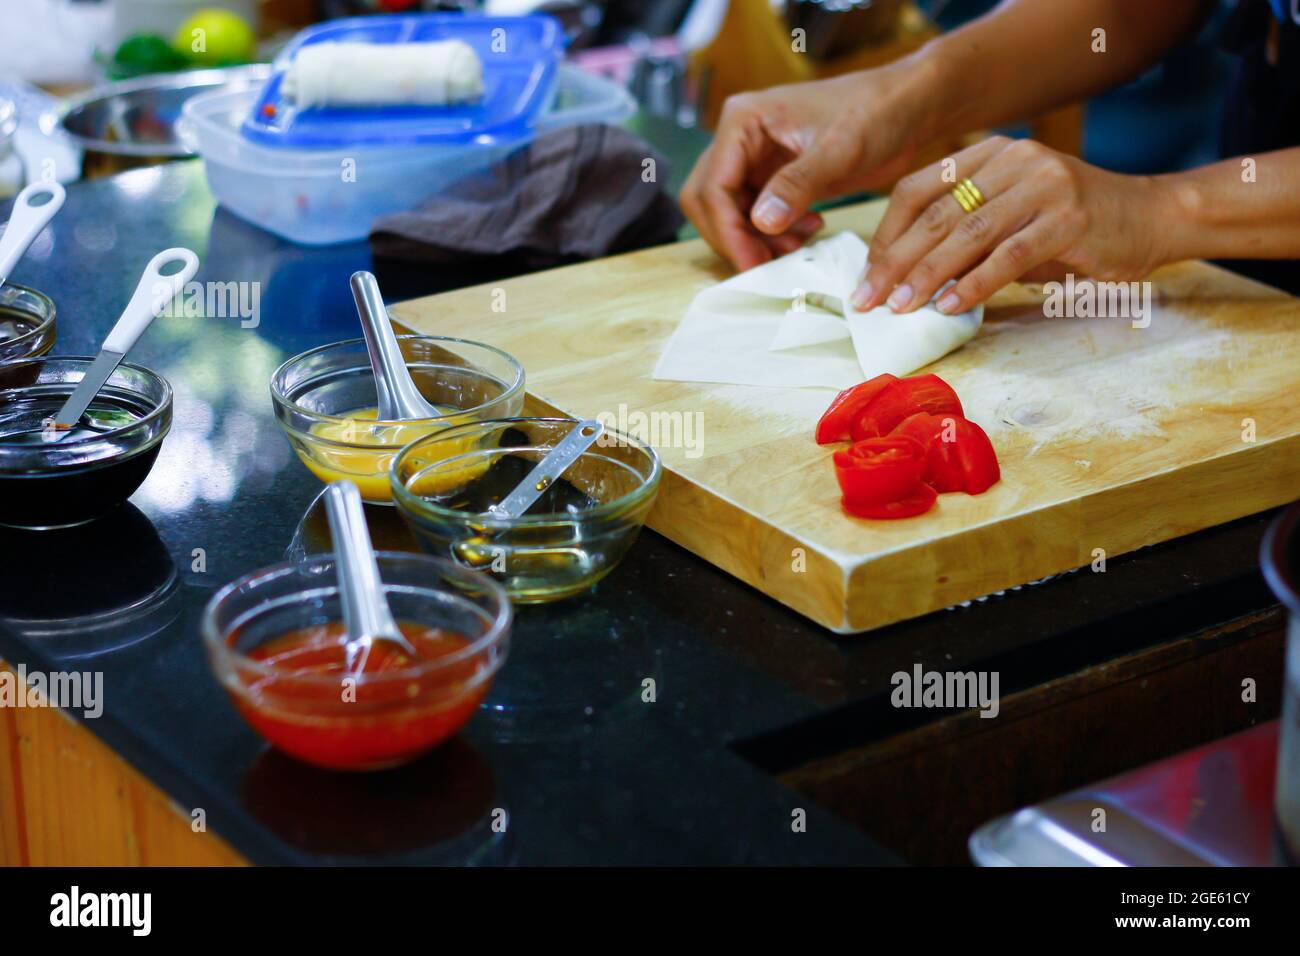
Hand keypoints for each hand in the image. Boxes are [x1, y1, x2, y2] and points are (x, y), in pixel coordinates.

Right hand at [681, 64, 936, 270]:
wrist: (907, 108)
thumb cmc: (877, 113)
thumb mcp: (839, 149)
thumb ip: (798, 184)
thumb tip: (762, 222)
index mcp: (743, 121)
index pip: (713, 185)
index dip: (728, 230)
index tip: (752, 263)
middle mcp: (739, 138)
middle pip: (708, 202)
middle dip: (734, 237)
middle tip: (767, 264)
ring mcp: (753, 159)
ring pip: (729, 213)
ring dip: (754, 239)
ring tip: (796, 245)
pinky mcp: (772, 177)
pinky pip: (754, 216)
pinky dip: (772, 233)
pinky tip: (808, 230)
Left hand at [851, 136, 1170, 314]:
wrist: (1152, 218)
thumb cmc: (1071, 229)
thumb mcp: (1010, 222)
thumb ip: (964, 238)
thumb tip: (902, 278)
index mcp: (991, 154)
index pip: (919, 189)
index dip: (887, 234)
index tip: (867, 275)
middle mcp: (1014, 160)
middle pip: (936, 214)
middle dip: (896, 262)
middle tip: (867, 300)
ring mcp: (1043, 184)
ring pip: (967, 234)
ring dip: (927, 275)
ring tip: (900, 307)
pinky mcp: (1068, 217)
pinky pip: (1007, 255)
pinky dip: (974, 284)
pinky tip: (948, 307)